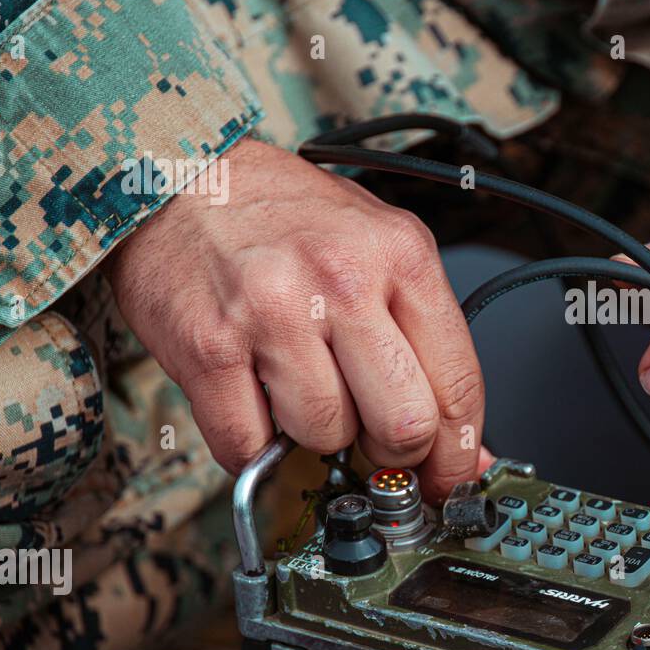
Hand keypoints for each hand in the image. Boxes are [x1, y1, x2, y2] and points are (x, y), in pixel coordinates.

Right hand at [106, 137, 482, 501]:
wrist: (183, 174)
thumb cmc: (286, 216)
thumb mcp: (378, 246)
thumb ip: (425, 338)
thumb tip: (466, 447)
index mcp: (401, 255)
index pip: (458, 384)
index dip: (457, 451)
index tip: (448, 476)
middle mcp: (342, 281)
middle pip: (403, 424)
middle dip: (390, 450)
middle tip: (371, 437)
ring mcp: (274, 313)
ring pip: (326, 436)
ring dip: (315, 435)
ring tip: (299, 387)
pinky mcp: (209, 346)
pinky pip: (249, 443)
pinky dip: (253, 445)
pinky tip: (254, 402)